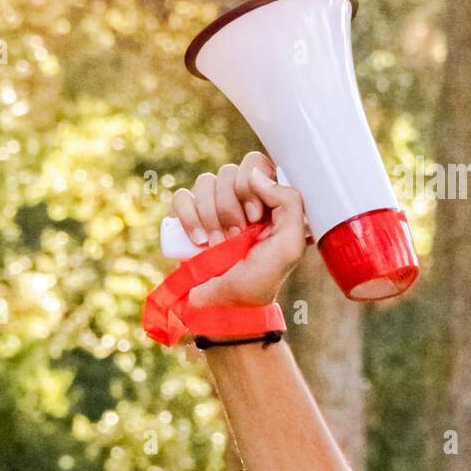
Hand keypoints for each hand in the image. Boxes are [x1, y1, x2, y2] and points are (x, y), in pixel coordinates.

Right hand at [170, 152, 307, 308]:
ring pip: (204, 182)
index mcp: (265, 200)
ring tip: (217, 244)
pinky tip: (198, 240)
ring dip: (211, 215)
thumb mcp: (290, 245)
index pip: (255, 163)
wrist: (225, 306)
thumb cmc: (260, 278)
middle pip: (228, 171)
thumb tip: (255, 174)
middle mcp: (238, 198)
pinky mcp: (187, 217)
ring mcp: (211, 207)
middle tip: (237, 235)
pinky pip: (181, 197)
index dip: (252, 184)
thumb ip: (290, 203)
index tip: (256, 217)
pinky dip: (188, 217)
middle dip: (231, 207)